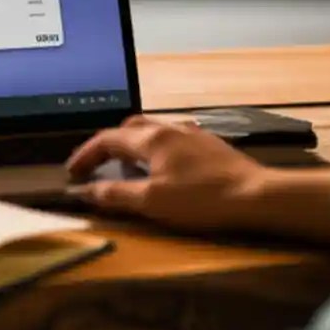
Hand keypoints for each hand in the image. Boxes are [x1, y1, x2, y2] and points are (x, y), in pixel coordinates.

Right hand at [65, 115, 266, 231]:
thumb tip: (85, 190)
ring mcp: (192, 133)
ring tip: (128, 165)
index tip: (72, 172)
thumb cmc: (202, 199)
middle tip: (97, 164)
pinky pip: (172, 137)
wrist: (257, 196)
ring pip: (153, 129)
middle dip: (108, 143)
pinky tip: (165, 166)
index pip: (106, 139)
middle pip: (129, 127)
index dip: (85, 155)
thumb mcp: (152, 202)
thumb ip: (115, 195)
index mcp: (151, 139)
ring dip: (133, 143)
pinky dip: (156, 147)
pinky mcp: (209, 144)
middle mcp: (169, 128)